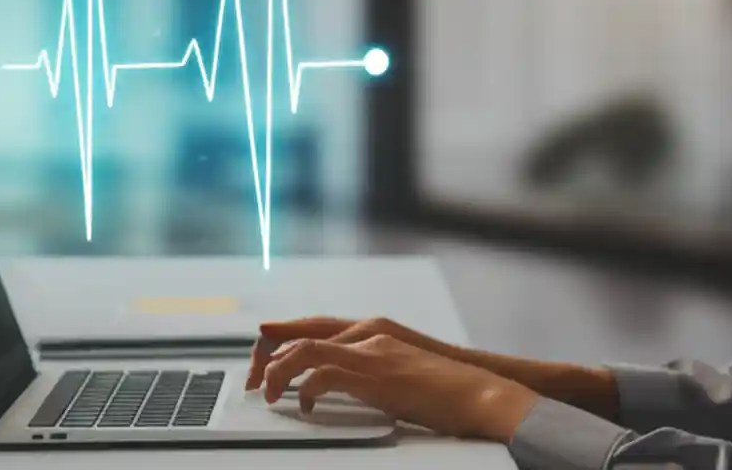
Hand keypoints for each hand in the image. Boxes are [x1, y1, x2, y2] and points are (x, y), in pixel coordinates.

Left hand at [246, 316, 463, 390]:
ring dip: (279, 370)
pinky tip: (306, 404)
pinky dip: (306, 389)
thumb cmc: (446, 388)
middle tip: (253, 377)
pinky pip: (323, 375)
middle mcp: (368, 333)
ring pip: (305, 349)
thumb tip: (346, 384)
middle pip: (303, 332)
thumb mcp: (402, 371)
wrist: (478, 391)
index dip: (284, 337)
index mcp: (375, 330)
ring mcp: (370, 352)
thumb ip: (373, 371)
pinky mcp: (373, 375)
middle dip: (270, 353)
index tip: (261, 353)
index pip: (316, 326)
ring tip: (269, 392)